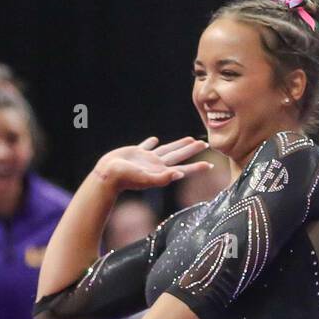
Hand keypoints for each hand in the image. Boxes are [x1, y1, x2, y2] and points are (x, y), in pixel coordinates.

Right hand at [93, 135, 212, 192]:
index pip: (183, 169)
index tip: (210, 165)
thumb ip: (162, 178)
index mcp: (161, 173)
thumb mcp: (145, 179)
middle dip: (192, 151)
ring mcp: (147, 160)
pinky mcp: (136, 154)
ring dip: (178, 145)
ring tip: (188, 139)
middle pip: (178, 156)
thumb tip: (179, 175)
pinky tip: (154, 140)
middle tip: (205, 144)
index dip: (197, 168)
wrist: (107, 175)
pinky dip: (151, 144)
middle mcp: (156, 166)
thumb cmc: (125, 178)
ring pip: (166, 149)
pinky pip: (146, 147)